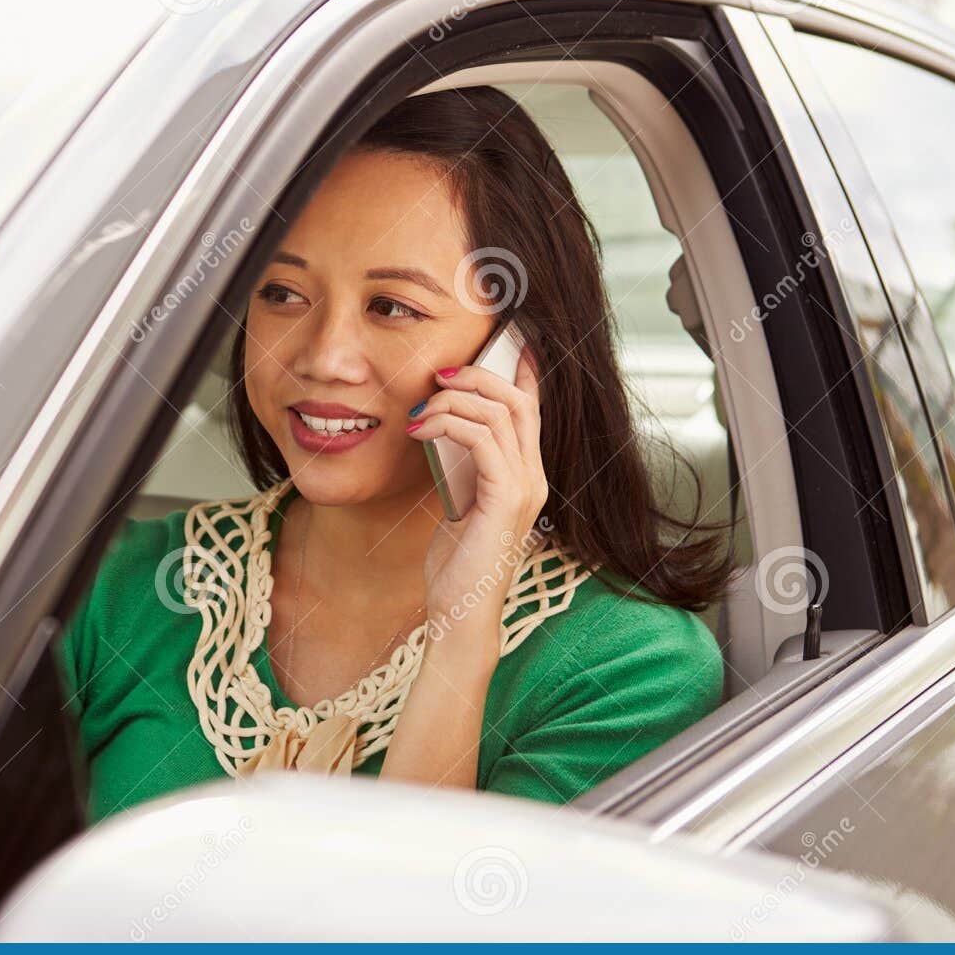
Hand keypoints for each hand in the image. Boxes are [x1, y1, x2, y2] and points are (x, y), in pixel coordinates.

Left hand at [406, 345, 547, 649]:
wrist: (460, 612)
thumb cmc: (456, 565)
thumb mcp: (460, 505)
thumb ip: (462, 470)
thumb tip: (442, 432)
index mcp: (525, 476)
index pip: (532, 410)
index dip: (522, 371)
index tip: (505, 342)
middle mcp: (534, 477)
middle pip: (518, 400)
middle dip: (477, 376)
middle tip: (439, 376)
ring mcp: (525, 487)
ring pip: (501, 412)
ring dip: (453, 401)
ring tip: (420, 411)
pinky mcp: (506, 498)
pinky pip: (483, 439)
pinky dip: (448, 425)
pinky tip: (420, 431)